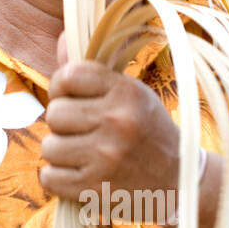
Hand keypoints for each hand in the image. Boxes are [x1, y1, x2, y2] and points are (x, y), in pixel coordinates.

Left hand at [41, 37, 179, 212]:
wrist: (179, 182)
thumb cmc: (148, 133)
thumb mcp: (131, 94)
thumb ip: (92, 71)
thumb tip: (62, 38)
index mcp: (126, 92)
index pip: (67, 76)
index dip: (61, 88)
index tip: (73, 100)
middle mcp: (117, 122)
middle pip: (54, 113)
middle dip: (62, 124)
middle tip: (83, 132)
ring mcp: (106, 157)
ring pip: (49, 147)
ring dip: (60, 154)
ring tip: (83, 155)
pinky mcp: (96, 189)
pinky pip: (50, 178)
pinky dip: (58, 179)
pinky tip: (79, 175)